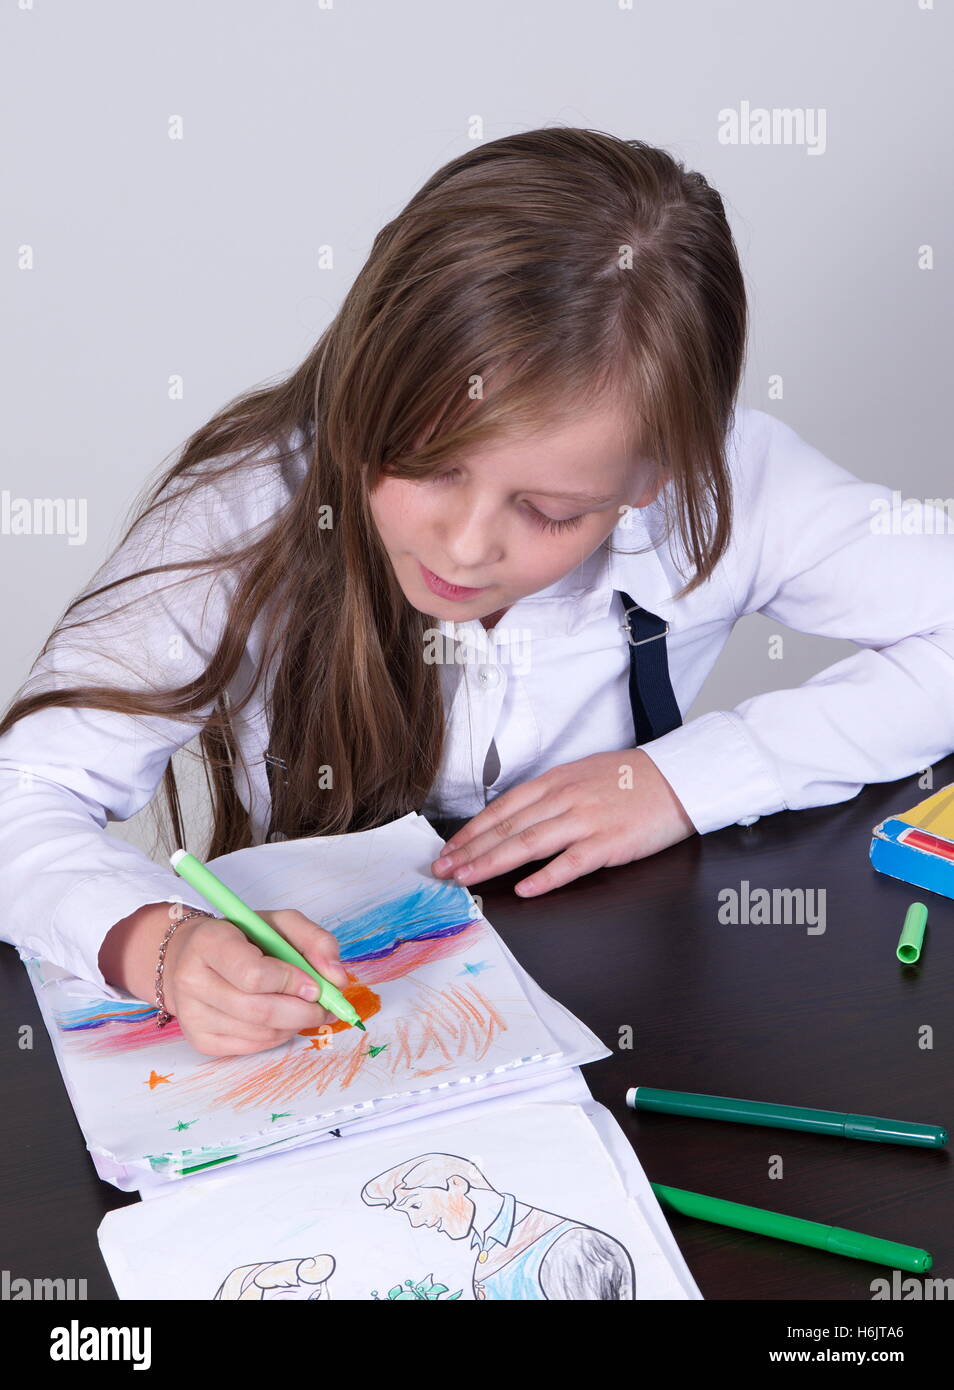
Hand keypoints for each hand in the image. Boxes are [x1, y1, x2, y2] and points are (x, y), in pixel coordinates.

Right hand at [161, 908, 350, 1057]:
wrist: (192, 955)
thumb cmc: (241, 937)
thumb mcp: (279, 923)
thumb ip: (315, 940)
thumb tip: (337, 978)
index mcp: (209, 942)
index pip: (255, 975)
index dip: (292, 982)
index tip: (314, 984)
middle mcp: (192, 980)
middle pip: (260, 1011)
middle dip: (303, 1012)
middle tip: (324, 1006)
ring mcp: (192, 1014)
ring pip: (259, 1033)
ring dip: (293, 1024)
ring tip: (303, 1009)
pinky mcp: (199, 1039)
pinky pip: (250, 1047)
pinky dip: (276, 1036)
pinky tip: (280, 1019)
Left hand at [431, 749, 695, 895]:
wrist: (678, 777)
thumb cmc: (630, 779)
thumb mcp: (581, 775)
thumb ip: (548, 796)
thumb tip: (513, 818)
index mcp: (555, 782)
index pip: (502, 809)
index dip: (471, 831)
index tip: (448, 849)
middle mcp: (564, 799)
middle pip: (507, 828)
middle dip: (470, 850)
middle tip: (442, 870)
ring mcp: (586, 821)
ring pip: (529, 844)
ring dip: (492, 862)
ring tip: (467, 878)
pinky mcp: (609, 843)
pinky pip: (571, 863)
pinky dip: (546, 877)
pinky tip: (524, 889)